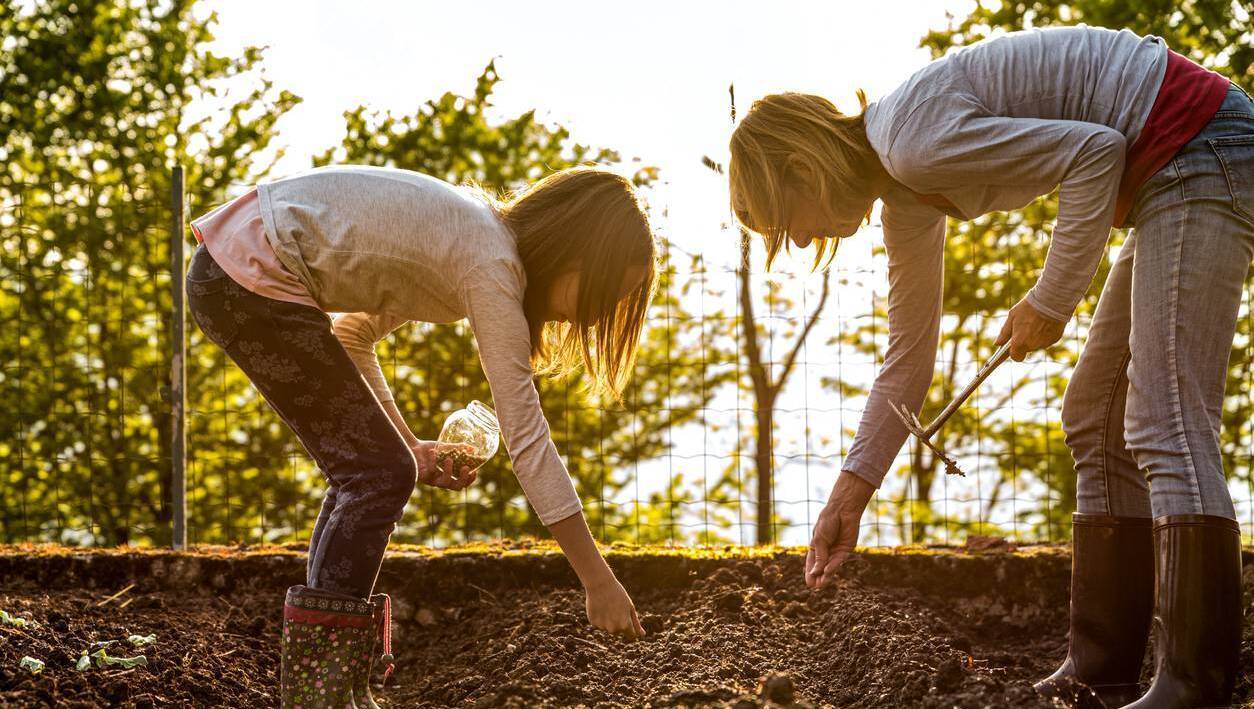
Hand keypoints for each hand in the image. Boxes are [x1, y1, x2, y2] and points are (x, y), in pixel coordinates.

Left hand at [411, 440, 477, 490]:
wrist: (413, 447)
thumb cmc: (431, 449)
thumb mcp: (446, 448)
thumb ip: (459, 449)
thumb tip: (473, 448)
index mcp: (449, 476)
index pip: (462, 483)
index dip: (469, 480)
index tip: (475, 471)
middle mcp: (441, 481)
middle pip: (456, 487)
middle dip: (463, 479)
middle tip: (465, 468)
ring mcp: (432, 480)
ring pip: (444, 483)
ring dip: (449, 471)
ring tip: (449, 459)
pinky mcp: (422, 476)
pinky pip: (431, 471)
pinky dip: (433, 461)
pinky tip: (433, 452)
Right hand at [585, 575, 644, 639]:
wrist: (600, 584)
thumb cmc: (618, 594)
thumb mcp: (630, 607)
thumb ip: (635, 623)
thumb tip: (642, 635)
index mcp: (625, 625)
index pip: (631, 635)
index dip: (631, 629)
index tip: (629, 621)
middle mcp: (613, 628)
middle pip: (618, 631)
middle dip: (618, 623)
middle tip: (615, 608)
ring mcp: (602, 627)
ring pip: (607, 627)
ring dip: (608, 620)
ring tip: (607, 606)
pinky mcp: (593, 623)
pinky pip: (598, 623)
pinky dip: (599, 618)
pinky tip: (599, 606)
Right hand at [806, 471, 875, 587]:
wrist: (842, 510)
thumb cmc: (827, 522)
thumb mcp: (819, 539)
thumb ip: (819, 556)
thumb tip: (815, 573)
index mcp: (816, 547)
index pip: (811, 564)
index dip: (809, 573)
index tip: (808, 584)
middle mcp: (826, 551)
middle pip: (821, 567)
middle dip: (818, 577)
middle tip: (815, 587)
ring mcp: (836, 551)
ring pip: (830, 566)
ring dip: (826, 575)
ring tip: (821, 584)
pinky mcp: (846, 550)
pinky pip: (839, 560)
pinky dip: (833, 566)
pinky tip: (827, 571)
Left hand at [996, 298, 1065, 361]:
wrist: (1051, 300)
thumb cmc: (1029, 307)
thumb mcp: (1012, 317)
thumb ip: (1004, 333)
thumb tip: (997, 344)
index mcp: (1019, 342)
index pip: (1015, 357)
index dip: (1013, 352)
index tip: (1011, 349)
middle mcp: (1032, 346)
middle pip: (1026, 349)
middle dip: (1024, 341)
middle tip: (1024, 328)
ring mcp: (1045, 343)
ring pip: (1037, 344)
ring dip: (1034, 337)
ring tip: (1035, 322)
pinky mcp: (1055, 339)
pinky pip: (1047, 340)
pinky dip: (1044, 334)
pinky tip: (1044, 323)